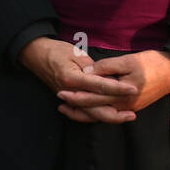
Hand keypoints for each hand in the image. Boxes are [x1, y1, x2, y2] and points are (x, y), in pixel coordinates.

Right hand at [19, 36, 138, 123]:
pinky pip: (82, 113)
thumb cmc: (57, 51)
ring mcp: (67, 98)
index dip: (117, 88)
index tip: (133, 89)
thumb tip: (107, 79)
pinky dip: (95, 118)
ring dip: (108, 118)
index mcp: (72, 78)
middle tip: (132, 114)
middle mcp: (69, 92)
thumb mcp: (76, 54)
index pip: (99, 86)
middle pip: (94, 108)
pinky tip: (108, 118)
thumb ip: (93, 68)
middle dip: (115, 113)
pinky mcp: (67, 100)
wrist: (36, 55)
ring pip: (89, 114)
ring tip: (125, 118)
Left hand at [56, 49, 169, 120]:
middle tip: (58, 98)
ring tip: (65, 108)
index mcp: (123, 93)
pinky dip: (94, 114)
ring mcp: (128, 109)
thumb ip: (107, 67)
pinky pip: (108, 114)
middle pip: (95, 108)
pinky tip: (84, 111)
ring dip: (82, 113)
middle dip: (75, 105)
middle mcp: (125, 105)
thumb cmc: (152, 63)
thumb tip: (87, 72)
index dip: (77, 94)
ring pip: (100, 115)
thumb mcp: (129, 60)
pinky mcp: (130, 108)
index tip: (61, 88)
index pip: (95, 96)